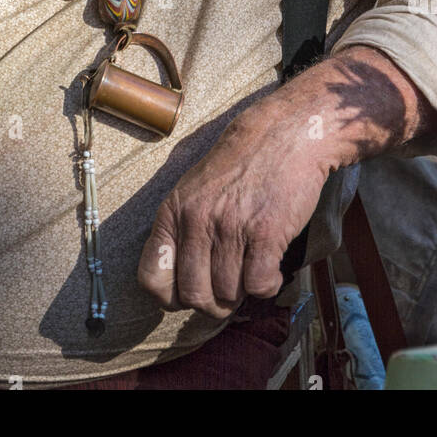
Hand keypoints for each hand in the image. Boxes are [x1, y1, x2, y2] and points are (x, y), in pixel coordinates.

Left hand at [136, 97, 327, 318]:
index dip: (171, 297)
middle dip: (213, 303)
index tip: (190, 292)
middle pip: (194, 296)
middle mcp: (197, 220)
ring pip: (228, 294)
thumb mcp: (194, 190)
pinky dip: (267, 286)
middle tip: (229, 289)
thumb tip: (180, 287)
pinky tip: (272, 269)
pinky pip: (259, 286)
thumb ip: (183, 231)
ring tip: (253, 268)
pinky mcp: (265, 232)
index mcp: (173, 211)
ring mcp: (230, 227)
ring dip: (243, 291)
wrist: (284, 133)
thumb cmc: (241, 164)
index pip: (152, 278)